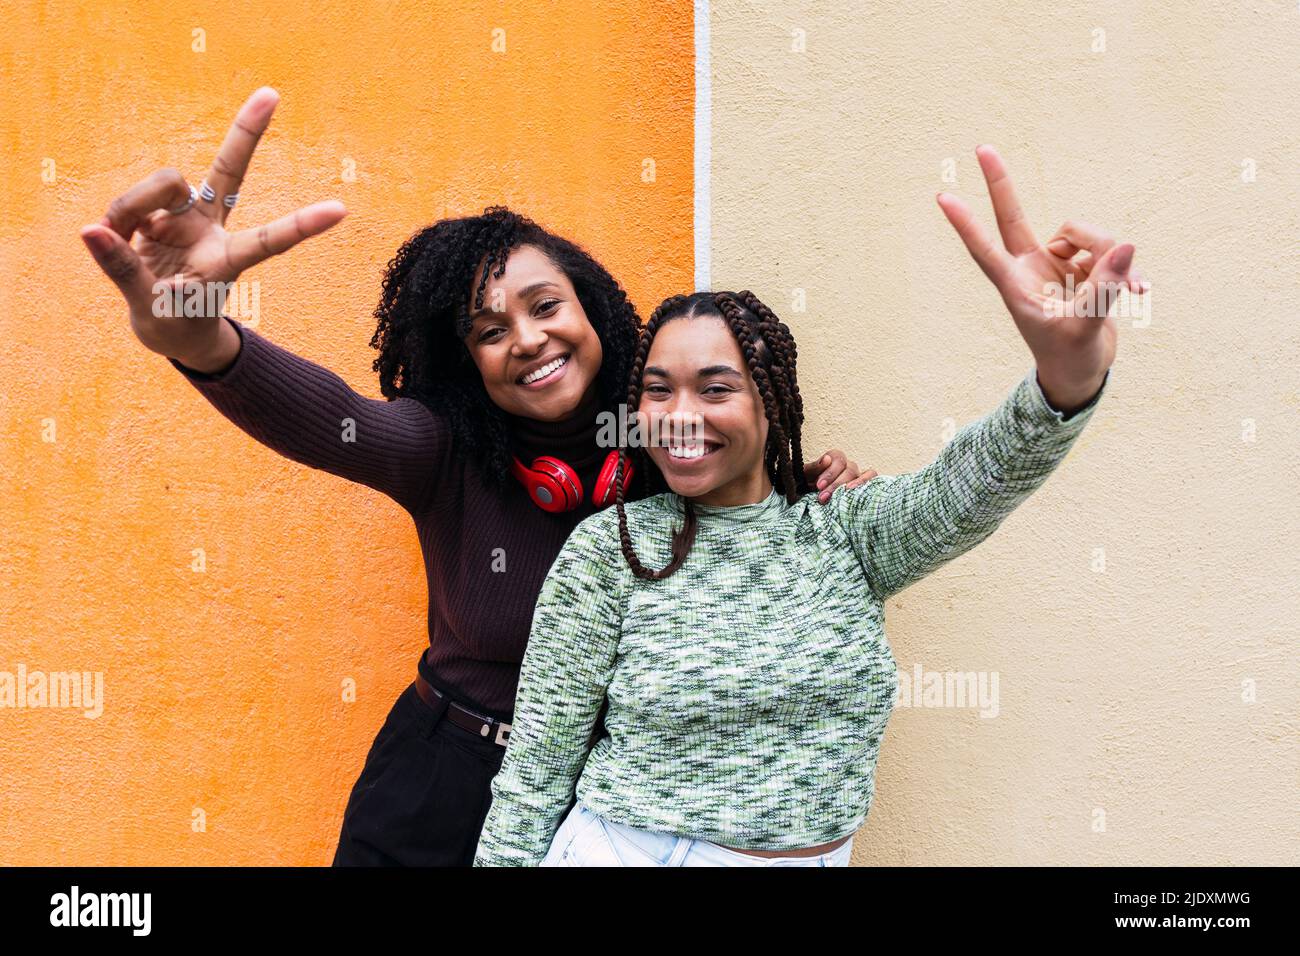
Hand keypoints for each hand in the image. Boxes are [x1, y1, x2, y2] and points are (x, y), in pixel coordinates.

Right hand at [78, 87, 346, 365]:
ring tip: (127, 243)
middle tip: (271, 93)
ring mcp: (187, 216)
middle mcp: (213, 228)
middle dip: (247, 132)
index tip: (341, 210)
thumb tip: (91, 230)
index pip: (269, 240)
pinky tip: (117, 240)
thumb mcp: (151, 310)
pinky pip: (128, 202)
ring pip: (162, 183)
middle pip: (230, 170)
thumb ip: (123, 270)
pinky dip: (116, 221)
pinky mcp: (160, 212)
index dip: (302, 224)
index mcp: (228, 261)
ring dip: (132, 208)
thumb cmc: (174, 324)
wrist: (169, 327)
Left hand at [804, 451, 877, 503]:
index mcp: (834, 458)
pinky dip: (869, 485)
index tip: (819, 486)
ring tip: (843, 497)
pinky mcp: (864, 486)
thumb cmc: (805, 483)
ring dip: (853, 486)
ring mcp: (858, 475)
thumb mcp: (803, 475)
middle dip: (836, 485)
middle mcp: (848, 465)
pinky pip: (874, 481)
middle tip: (822, 498)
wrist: (807, 496)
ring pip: (863, 475)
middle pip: (850, 470)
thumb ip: (814, 467)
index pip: (838, 460)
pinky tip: (860, 496)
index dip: (830, 473)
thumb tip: (827, 459)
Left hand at [936, 145, 1146, 414]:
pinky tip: (1140, 291)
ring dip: (1107, 255)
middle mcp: (1032, 268)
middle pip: (1014, 216)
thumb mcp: (1087, 326)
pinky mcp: (1083, 267)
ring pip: (1084, 234)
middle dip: (1000, 183)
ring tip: (1123, 290)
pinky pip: (1108, 251)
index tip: (943, 197)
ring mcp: (1057, 264)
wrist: (1083, 374)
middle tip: (980, 147)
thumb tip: (1124, 246)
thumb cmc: (1072, 357)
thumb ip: (1104, 288)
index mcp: (1017, 285)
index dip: (966, 223)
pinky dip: (1125, 270)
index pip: (986, 248)